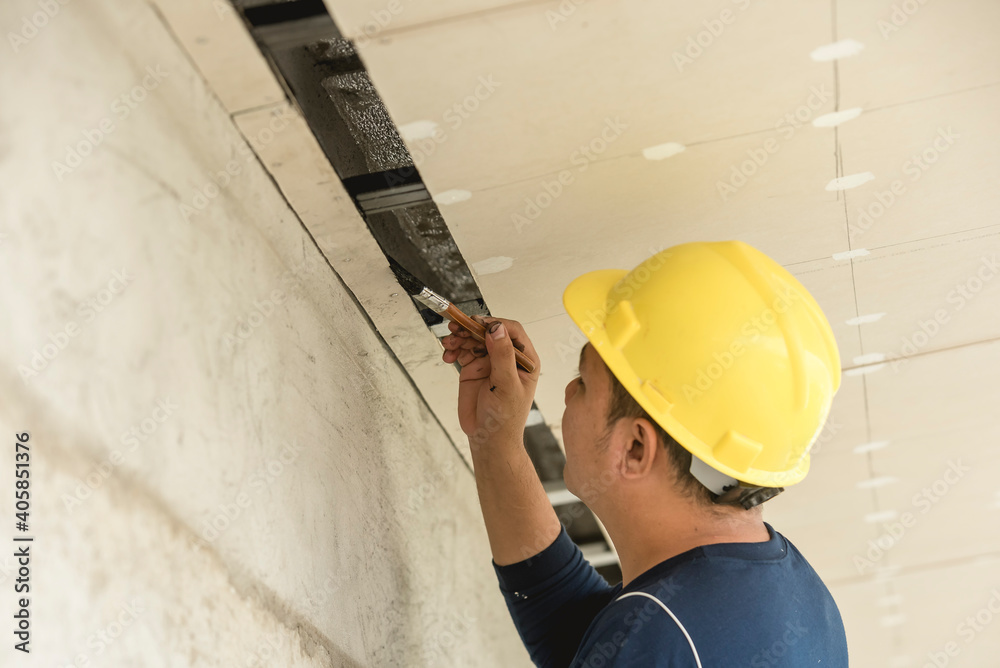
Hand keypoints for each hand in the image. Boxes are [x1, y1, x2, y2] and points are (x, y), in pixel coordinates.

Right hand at [440, 315, 540, 447]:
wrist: (487, 437)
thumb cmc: (505, 417)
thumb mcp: (507, 385)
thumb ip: (502, 356)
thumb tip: (497, 329)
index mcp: (525, 360)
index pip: (512, 331)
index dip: (495, 324)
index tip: (478, 324)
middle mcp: (507, 357)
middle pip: (489, 332)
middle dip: (472, 328)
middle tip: (456, 328)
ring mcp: (490, 361)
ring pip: (474, 339)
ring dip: (460, 337)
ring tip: (448, 343)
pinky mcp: (474, 368)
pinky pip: (462, 351)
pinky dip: (453, 349)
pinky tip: (448, 355)